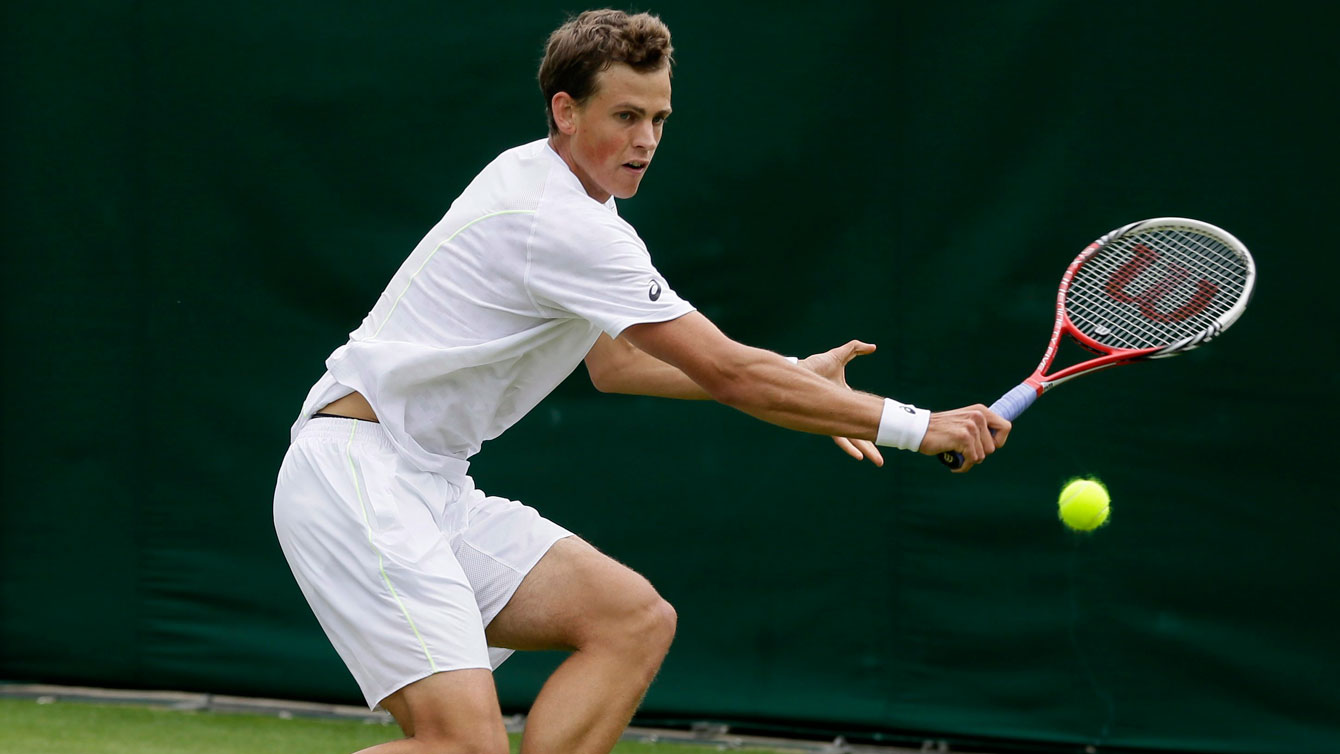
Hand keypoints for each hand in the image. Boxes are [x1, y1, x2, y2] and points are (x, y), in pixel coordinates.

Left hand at [799, 340, 883, 465]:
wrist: (798, 371)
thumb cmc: (815, 365)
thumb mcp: (839, 355)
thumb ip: (855, 349)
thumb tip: (873, 347)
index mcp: (844, 400)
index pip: (861, 416)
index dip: (873, 424)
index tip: (886, 431)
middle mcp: (839, 412)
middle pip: (858, 432)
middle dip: (871, 446)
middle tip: (882, 460)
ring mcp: (832, 419)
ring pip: (852, 438)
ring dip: (866, 449)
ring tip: (877, 461)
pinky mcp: (825, 422)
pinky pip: (839, 437)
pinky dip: (849, 446)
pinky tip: (859, 456)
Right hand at [917, 405, 1010, 472]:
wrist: (918, 429)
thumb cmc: (940, 430)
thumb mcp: (963, 421)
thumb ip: (979, 427)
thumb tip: (995, 444)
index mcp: (981, 410)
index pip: (1006, 427)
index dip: (998, 441)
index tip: (984, 446)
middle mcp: (978, 416)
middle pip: (993, 447)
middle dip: (978, 454)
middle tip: (964, 452)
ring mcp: (971, 426)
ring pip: (982, 456)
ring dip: (969, 460)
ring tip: (957, 456)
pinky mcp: (963, 437)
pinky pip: (972, 460)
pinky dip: (963, 466)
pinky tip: (954, 465)